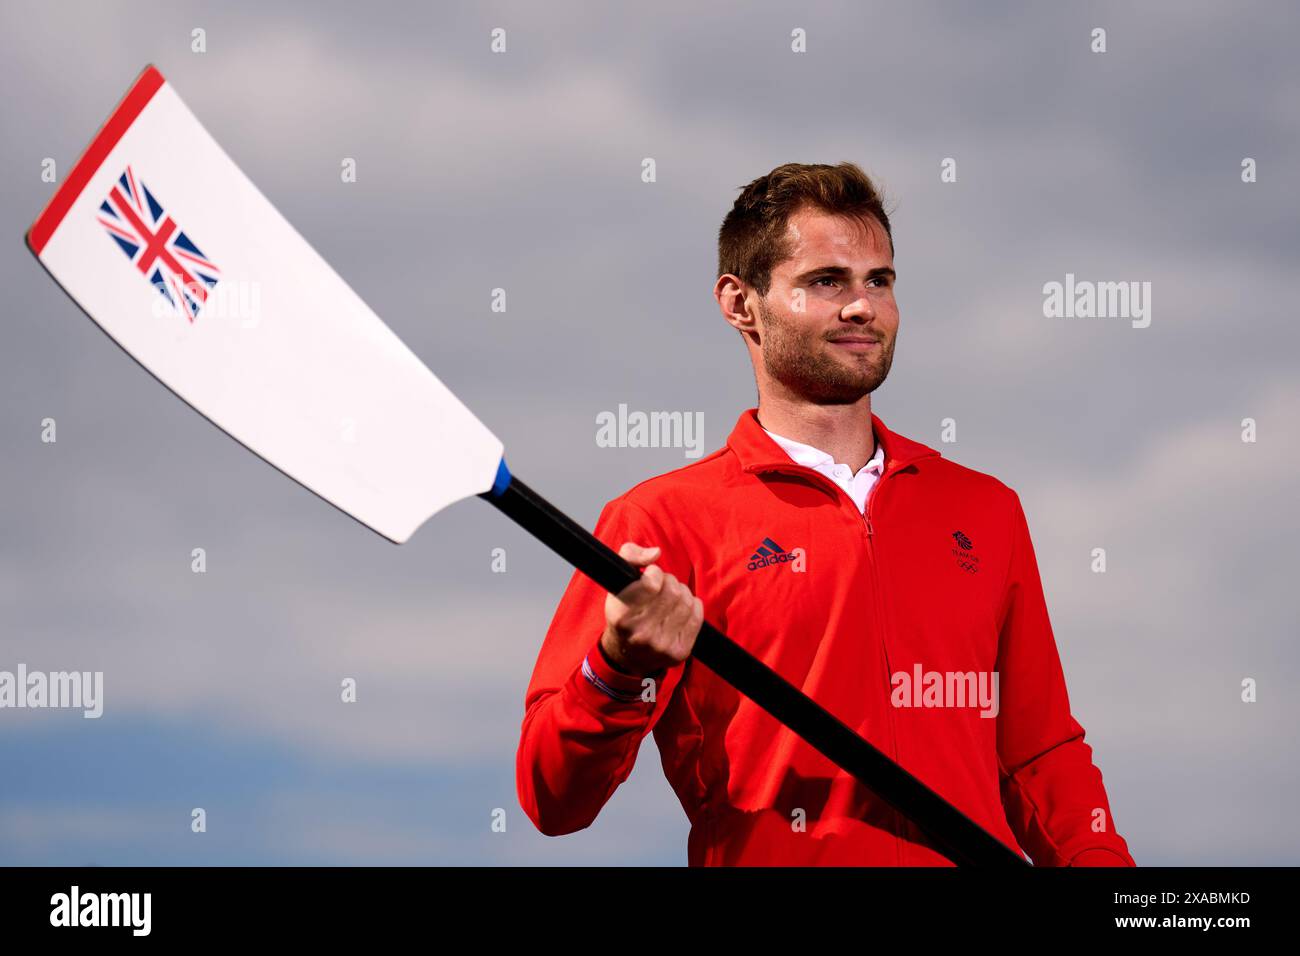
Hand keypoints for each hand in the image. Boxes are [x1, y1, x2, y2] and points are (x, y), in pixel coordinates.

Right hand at [600, 542, 703, 676]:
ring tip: (671, 597)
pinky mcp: (679, 652)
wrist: (627, 654)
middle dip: (670, 581)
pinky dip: (692, 606)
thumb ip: (630, 555)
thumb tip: (656, 553)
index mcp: (621, 616)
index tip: (651, 575)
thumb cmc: (625, 610)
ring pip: (686, 602)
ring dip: (682, 593)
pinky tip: (681, 608)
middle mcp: (640, 634)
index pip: (651, 583)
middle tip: (663, 586)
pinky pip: (697, 616)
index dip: (655, 573)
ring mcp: (661, 645)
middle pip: (672, 591)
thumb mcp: (617, 581)